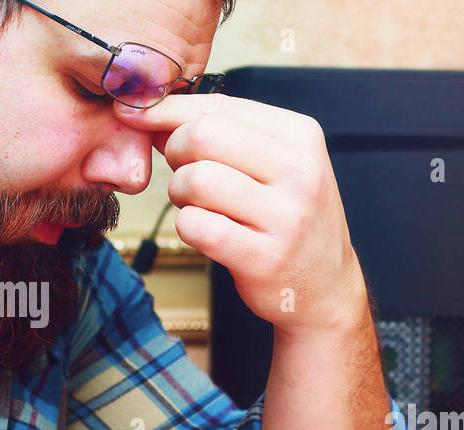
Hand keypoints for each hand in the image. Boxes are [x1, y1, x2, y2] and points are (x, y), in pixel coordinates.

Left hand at [115, 95, 367, 334]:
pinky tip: (205, 232)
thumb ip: (226, 134)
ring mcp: (286, 218)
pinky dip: (187, 227)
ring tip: (197, 205)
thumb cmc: (291, 220)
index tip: (136, 114)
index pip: (219, 106)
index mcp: (302, 137)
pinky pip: (198, 226)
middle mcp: (300, 173)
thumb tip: (152, 111)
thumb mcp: (278, 165)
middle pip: (203, 136)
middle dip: (175, 151)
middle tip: (185, 174)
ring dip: (180, 193)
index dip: (167, 109)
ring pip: (197, 180)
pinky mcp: (265, 259)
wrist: (328, 289)